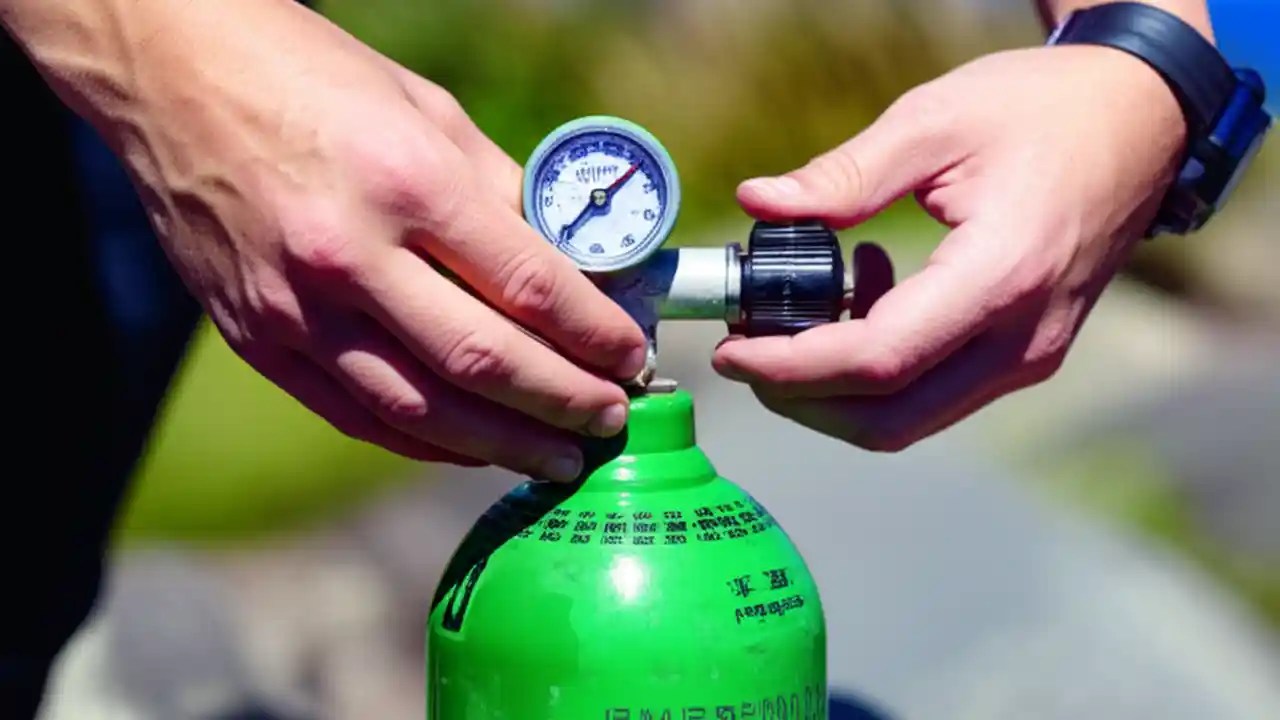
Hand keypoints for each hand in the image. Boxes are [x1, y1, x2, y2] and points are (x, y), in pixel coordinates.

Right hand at [51, 0, 645, 478]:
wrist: (171, 76)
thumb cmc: (312, 78)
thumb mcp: (428, 113)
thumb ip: (503, 197)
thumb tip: (574, 268)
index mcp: (404, 183)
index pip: (529, 286)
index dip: (595, 334)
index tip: (633, 359)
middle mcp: (347, 255)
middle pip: (482, 361)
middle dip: (563, 402)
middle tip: (612, 420)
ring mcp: (294, 307)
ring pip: (419, 410)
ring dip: (503, 444)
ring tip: (560, 457)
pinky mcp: (257, 339)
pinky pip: (355, 414)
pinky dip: (426, 443)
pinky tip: (475, 449)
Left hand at [713, 44, 1187, 450]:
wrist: (1140, 118)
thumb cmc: (1043, 108)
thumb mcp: (935, 120)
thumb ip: (843, 176)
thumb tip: (758, 203)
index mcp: (1001, 277)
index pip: (877, 362)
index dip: (790, 367)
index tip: (731, 348)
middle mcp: (1023, 340)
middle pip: (887, 419)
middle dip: (800, 397)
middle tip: (746, 348)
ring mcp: (1030, 357)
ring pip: (908, 419)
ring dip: (835, 388)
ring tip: (800, 311)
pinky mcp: (1027, 355)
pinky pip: (935, 391)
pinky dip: (879, 370)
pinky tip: (865, 294)